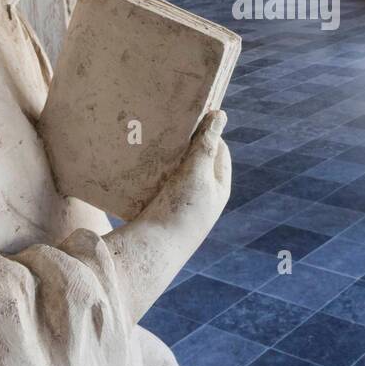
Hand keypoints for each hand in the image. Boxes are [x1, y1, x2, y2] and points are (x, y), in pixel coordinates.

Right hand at [103, 109, 230, 322]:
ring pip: (178, 169)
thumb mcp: (197, 173)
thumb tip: (221, 115)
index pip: (218, 147)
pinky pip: (161, 181)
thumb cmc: (182, 211)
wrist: (153, 250)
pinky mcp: (163, 208)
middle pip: (198, 158)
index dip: (207, 130)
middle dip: (186, 141)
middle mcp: (204, 194)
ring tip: (154, 138)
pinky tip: (143, 161)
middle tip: (169, 123)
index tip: (190, 115)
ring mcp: (183, 202)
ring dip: (168, 155)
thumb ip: (207, 145)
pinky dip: (155, 170)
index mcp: (219, 185)